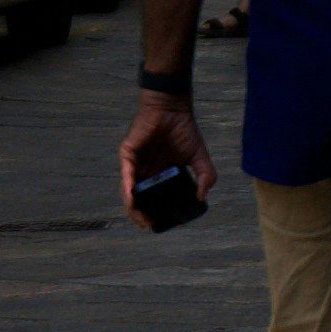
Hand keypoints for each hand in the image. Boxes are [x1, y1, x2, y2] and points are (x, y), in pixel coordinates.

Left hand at [121, 90, 211, 219]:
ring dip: (132, 207)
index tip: (160, 224)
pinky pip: (125, 175)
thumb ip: (205, 175)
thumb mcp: (199, 157)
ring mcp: (135, 164)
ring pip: (129, 191)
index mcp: (160, 174)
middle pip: (138, 198)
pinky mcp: (128, 154)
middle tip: (149, 224)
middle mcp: (145, 171)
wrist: (172, 107)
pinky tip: (132, 199)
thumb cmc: (184, 128)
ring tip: (140, 218)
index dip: (154, 212)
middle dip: (140, 214)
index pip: (153, 198)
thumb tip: (202, 198)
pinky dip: (128, 188)